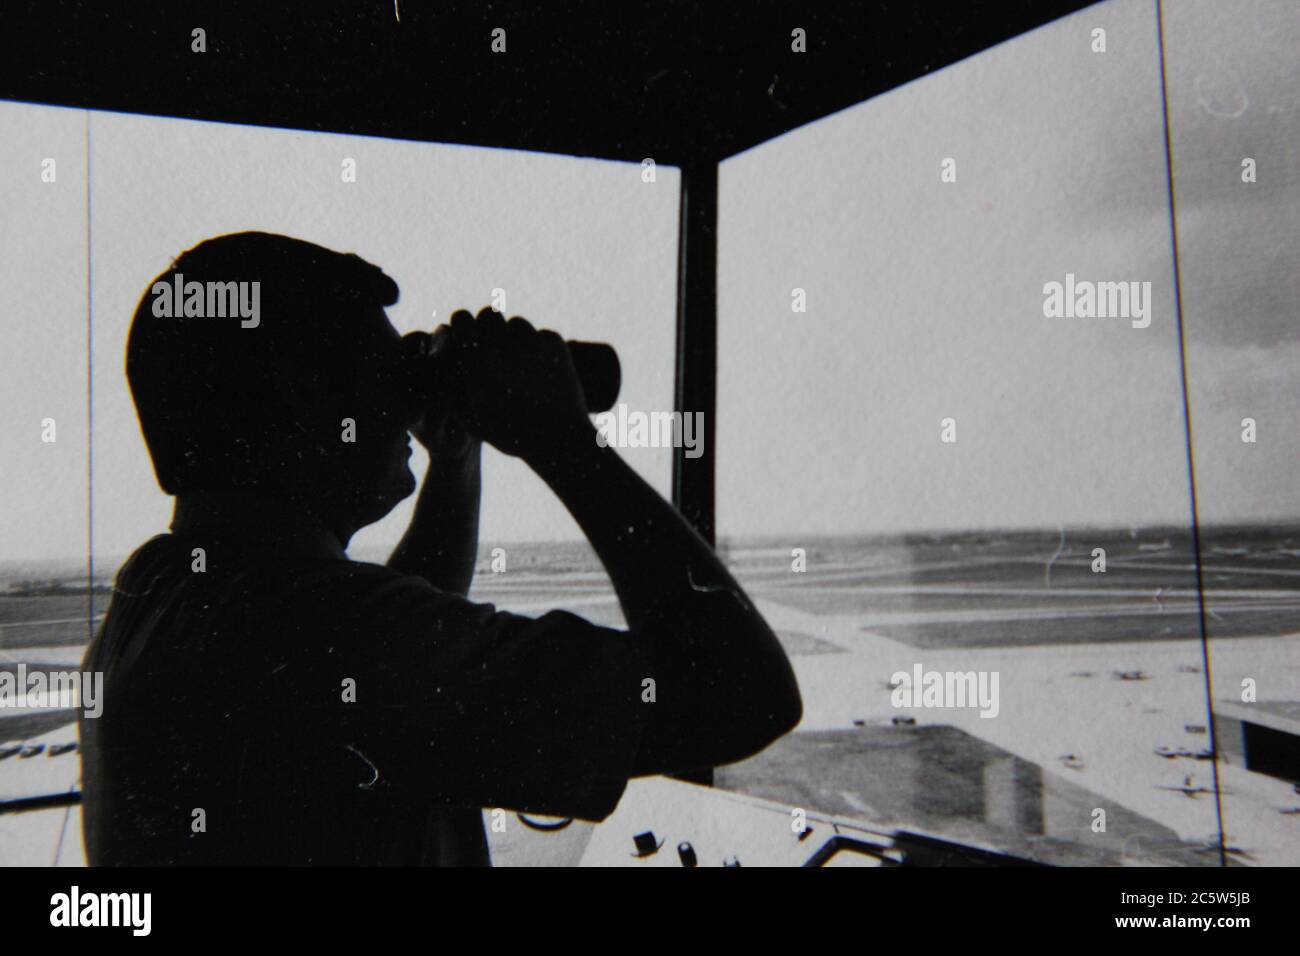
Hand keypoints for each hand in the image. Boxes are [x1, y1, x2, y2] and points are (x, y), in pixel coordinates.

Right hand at [443, 308, 590, 461]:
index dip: (462, 325)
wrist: (559, 437)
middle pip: (489, 314)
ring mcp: (531, 342)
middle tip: (492, 343)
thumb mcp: (472, 420)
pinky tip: (540, 368)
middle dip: (488, 326)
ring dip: (514, 337)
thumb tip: (443, 369)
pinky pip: (541, 335)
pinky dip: (538, 347)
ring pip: (517, 323)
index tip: (466, 335)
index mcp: (477, 361)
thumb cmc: (511, 434)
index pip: (461, 318)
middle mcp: (502, 345)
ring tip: (518, 360)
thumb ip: (452, 392)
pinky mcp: (555, 344)